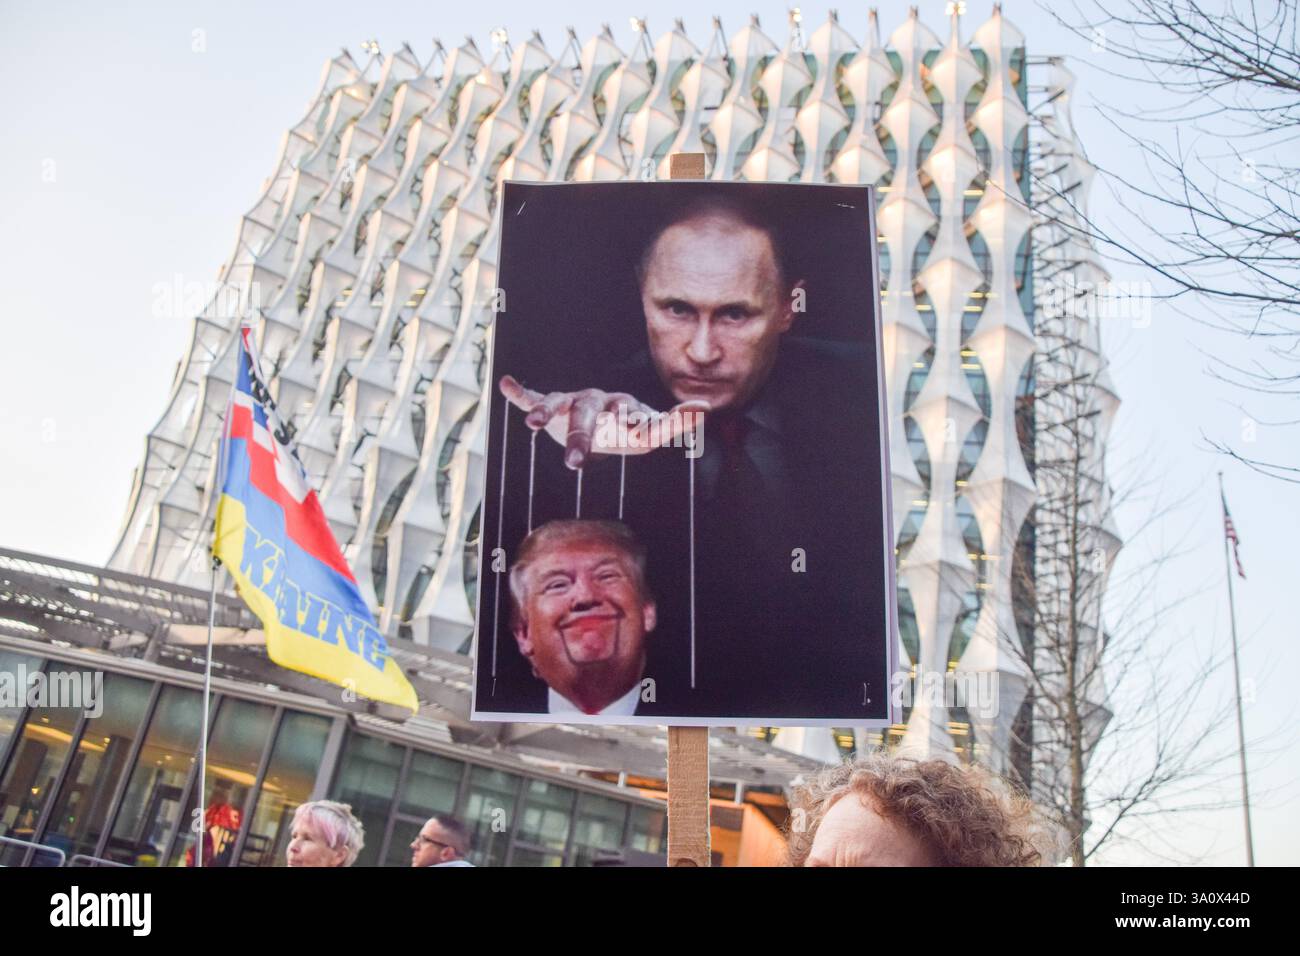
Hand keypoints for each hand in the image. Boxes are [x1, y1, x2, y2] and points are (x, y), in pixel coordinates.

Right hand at [499, 374, 707, 469]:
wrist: (600, 424)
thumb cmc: (627, 429)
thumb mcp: (650, 431)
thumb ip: (676, 424)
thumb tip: (704, 409)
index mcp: (621, 406)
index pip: (625, 411)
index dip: (626, 418)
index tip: (629, 427)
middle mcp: (596, 400)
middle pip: (588, 413)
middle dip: (582, 436)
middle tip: (574, 463)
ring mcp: (572, 402)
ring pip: (558, 403)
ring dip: (547, 412)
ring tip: (534, 425)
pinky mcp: (551, 406)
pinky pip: (534, 397)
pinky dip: (521, 394)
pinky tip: (506, 384)